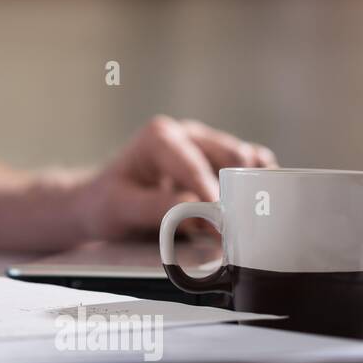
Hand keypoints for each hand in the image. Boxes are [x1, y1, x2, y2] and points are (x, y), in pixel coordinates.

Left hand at [74, 116, 276, 240]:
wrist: (104, 203)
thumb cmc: (109, 203)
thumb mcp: (120, 208)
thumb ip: (156, 207)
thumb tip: (196, 209)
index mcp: (160, 137)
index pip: (194, 167)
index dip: (212, 197)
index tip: (224, 224)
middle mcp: (188, 135)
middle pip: (230, 159)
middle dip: (236, 193)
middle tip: (238, 228)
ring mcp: (208, 146)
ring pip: (247, 162)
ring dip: (251, 190)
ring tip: (249, 221)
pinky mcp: (222, 163)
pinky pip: (253, 169)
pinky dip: (258, 187)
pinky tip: (256, 208)